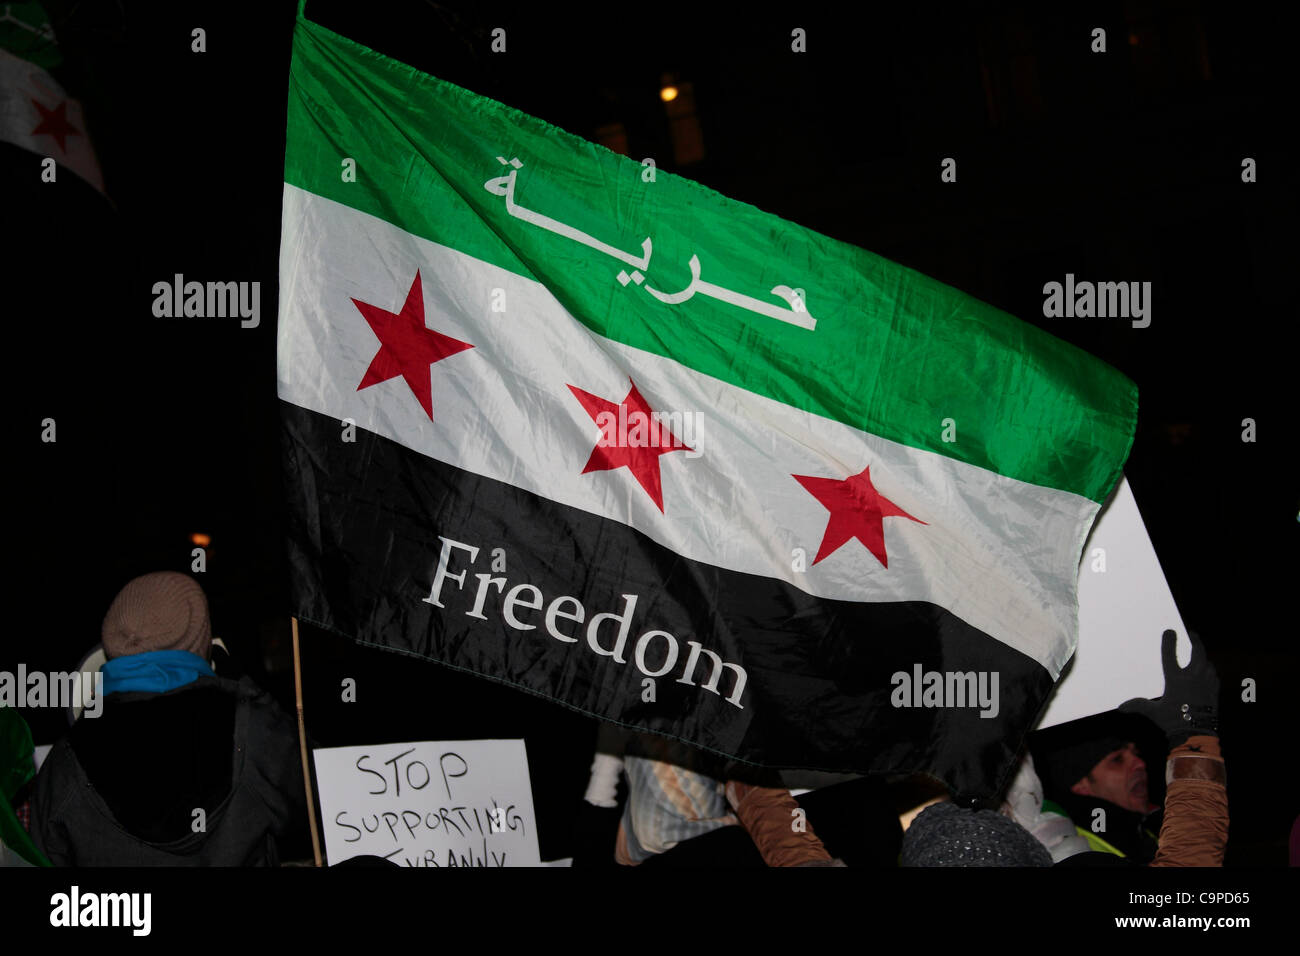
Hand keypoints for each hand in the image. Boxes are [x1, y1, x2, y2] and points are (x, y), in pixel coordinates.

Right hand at [1119, 629, 1218, 744]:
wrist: (1197, 734)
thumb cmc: (1174, 721)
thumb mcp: (1154, 712)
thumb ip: (1138, 705)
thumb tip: (1121, 707)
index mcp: (1176, 679)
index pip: (1170, 655)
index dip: (1169, 641)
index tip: (1170, 631)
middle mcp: (1192, 678)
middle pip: (1197, 653)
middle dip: (1195, 641)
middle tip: (1192, 635)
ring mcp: (1206, 684)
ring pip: (1208, 663)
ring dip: (1204, 657)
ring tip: (1200, 655)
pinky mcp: (1214, 692)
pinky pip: (1214, 676)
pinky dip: (1210, 671)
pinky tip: (1208, 672)